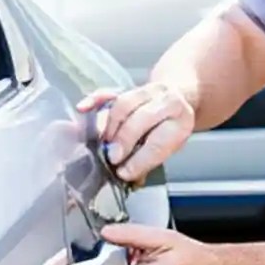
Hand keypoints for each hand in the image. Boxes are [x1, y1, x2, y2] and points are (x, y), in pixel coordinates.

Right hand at [76, 83, 194, 182]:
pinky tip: (83, 109)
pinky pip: (109, 91)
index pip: (160, 141)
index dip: (140, 160)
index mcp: (181, 120)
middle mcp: (167, 100)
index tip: (124, 173)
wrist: (178, 96)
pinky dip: (94, 100)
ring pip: (124, 104)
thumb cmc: (171, 128)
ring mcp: (146, 90)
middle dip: (125, 140)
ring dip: (111, 126)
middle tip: (113, 159)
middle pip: (142, 118)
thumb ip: (150, 161)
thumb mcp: (171, 146)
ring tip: (105, 145)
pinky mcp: (129, 86)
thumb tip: (132, 179)